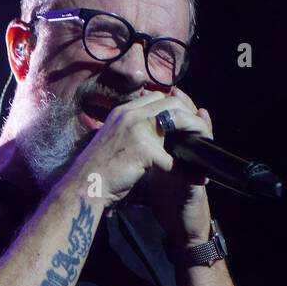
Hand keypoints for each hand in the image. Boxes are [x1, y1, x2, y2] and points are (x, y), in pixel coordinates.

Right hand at [69, 88, 213, 244]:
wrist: (83, 188)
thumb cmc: (95, 171)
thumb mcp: (111, 141)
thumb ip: (130, 131)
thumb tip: (151, 134)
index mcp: (122, 112)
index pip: (155, 97)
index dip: (173, 107)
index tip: (184, 121)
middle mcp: (129, 115)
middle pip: (170, 103)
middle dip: (188, 117)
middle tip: (199, 133)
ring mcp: (136, 130)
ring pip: (177, 124)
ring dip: (192, 137)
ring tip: (203, 150)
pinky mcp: (144, 150)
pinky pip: (173, 160)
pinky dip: (186, 172)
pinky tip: (195, 178)